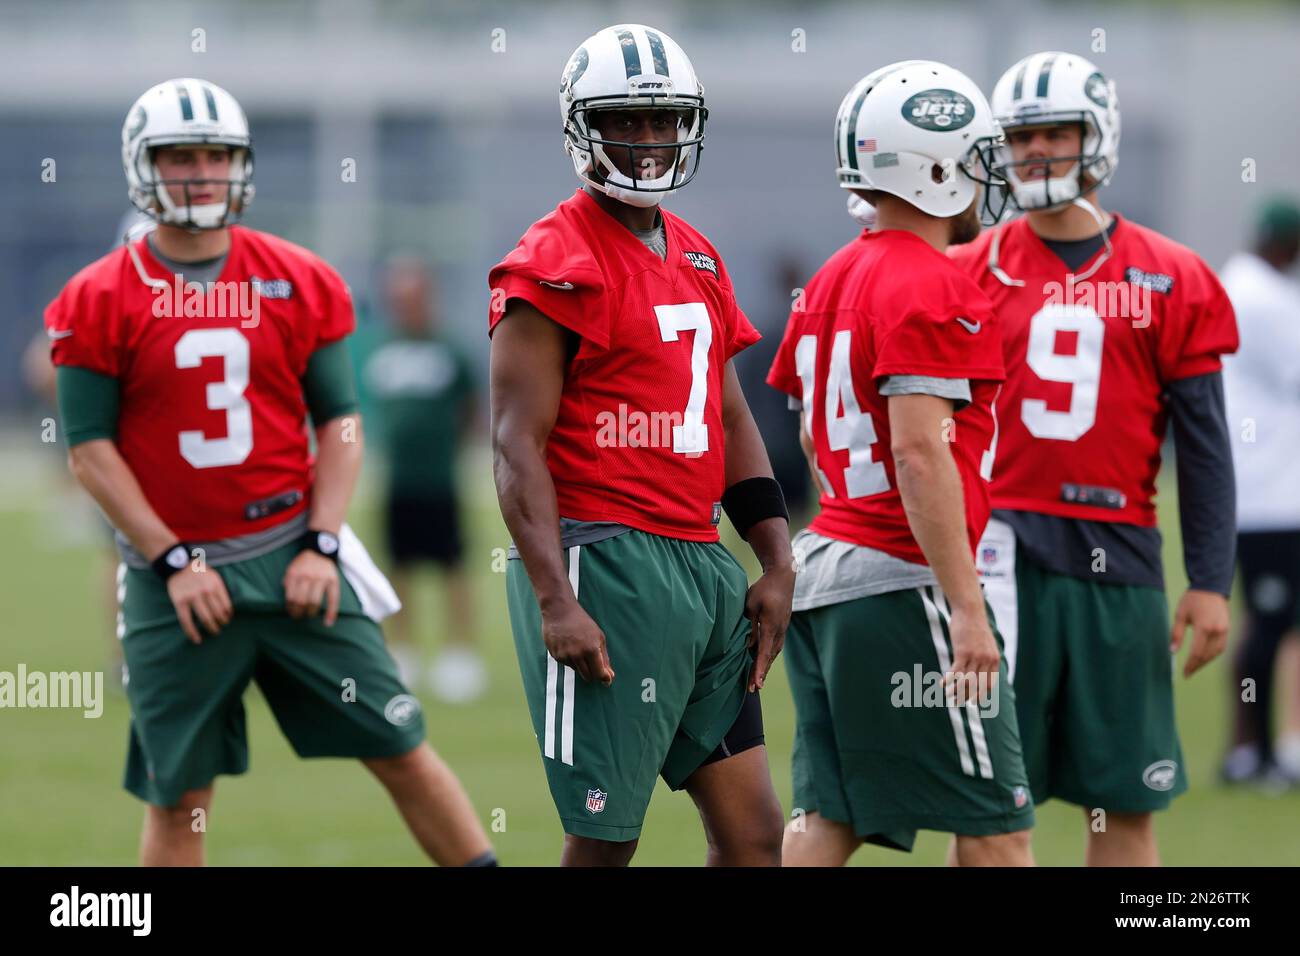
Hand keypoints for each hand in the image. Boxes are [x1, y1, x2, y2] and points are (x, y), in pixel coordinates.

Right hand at [167, 563, 232, 643]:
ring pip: (205, 619)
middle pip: (217, 614)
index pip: (226, 606)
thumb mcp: (214, 577)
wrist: (178, 565)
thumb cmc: (199, 572)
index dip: (228, 616)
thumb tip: (228, 610)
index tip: (228, 620)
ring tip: (214, 632)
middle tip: (221, 627)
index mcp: (216, 585)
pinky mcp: (180, 602)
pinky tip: (197, 639)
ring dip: (211, 628)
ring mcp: (192, 597)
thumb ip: (220, 591)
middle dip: (221, 623)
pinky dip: (192, 632)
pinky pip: (186, 621)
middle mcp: (206, 591)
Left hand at [283, 551, 340, 625]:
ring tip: (309, 615)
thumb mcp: (291, 569)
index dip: (290, 608)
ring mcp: (321, 579)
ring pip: (315, 602)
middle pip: (301, 601)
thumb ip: (288, 583)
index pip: (291, 597)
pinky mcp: (333, 581)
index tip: (292, 613)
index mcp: (294, 574)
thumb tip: (288, 601)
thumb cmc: (303, 564)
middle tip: (299, 617)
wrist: (320, 550)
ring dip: (311, 613)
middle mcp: (307, 576)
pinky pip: (333, 599)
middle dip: (299, 613)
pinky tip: (328, 622)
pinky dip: (331, 613)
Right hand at [542, 599, 613, 685]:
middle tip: (594, 664)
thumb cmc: (582, 622)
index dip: (604, 678)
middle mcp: (577, 655)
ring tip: (578, 647)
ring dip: (581, 664)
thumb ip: (604, 658)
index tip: (607, 680)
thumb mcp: (598, 637)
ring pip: (577, 670)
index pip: (599, 673)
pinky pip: (566, 664)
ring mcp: (564, 656)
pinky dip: (570, 659)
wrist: (559, 611)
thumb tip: (609, 676)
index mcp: (591, 649)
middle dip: (593, 674)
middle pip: (588, 676)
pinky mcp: (555, 656)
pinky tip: (569, 645)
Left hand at [745, 564, 794, 691]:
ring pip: (773, 653)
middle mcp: (779, 631)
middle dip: (761, 673)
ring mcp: (782, 630)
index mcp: (771, 626)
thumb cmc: (764, 589)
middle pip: (769, 657)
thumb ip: (750, 626)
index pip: (763, 652)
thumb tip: (748, 645)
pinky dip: (768, 656)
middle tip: (753, 689)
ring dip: (765, 667)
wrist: (783, 577)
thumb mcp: (751, 605)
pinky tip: (762, 663)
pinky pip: (775, 646)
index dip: (759, 669)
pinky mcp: (782, 627)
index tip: (756, 683)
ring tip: (756, 681)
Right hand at [944, 605, 999, 707]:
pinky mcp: (963, 652)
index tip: (971, 701)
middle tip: (957, 702)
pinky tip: (942, 684)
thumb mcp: (987, 643)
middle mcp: (987, 660)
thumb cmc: (975, 626)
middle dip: (967, 696)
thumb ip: (986, 656)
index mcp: (994, 659)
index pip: (989, 685)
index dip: (980, 695)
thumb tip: (981, 669)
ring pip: (965, 681)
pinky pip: (955, 672)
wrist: (970, 610)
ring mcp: (975, 657)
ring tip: (948, 695)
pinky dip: (948, 680)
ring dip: (955, 691)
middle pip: (977, 686)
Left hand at [1171, 588, 1229, 677]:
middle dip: (1197, 666)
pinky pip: (1221, 647)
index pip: (1197, 652)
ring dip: (1205, 661)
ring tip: (1195, 667)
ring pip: (1216, 653)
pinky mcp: (1227, 629)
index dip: (1190, 665)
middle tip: (1188, 673)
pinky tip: (1204, 657)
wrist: (1211, 587)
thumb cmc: (1192, 600)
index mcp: (1204, 627)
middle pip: (1207, 655)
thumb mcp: (1180, 614)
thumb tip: (1172, 651)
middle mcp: (1217, 631)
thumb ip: (1176, 633)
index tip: (1184, 673)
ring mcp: (1224, 630)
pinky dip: (1213, 654)